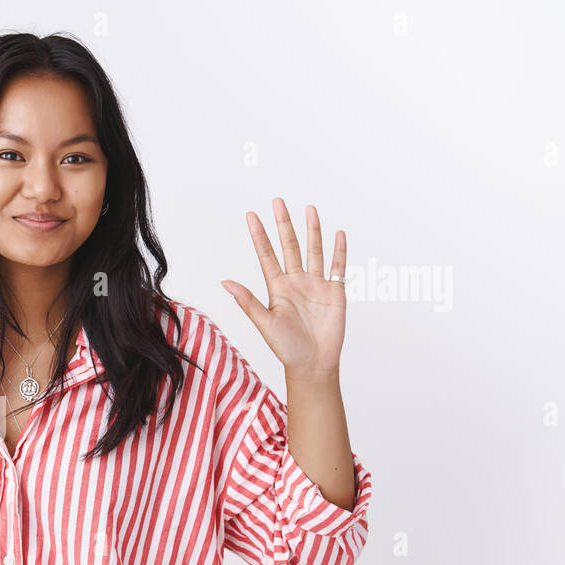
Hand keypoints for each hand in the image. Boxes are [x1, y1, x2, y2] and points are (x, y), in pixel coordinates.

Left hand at [220, 198, 347, 378]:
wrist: (312, 363)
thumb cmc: (286, 347)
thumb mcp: (264, 323)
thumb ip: (248, 301)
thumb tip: (225, 282)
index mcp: (276, 288)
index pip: (266, 255)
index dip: (259, 236)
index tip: (250, 216)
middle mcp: (295, 281)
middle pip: (289, 246)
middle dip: (283, 224)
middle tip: (277, 201)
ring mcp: (316, 285)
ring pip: (313, 250)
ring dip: (312, 230)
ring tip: (309, 209)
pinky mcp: (334, 291)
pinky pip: (337, 266)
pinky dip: (339, 249)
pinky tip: (338, 234)